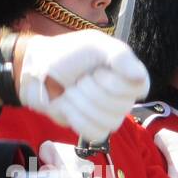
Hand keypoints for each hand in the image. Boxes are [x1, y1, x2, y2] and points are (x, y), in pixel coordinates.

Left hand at [17, 31, 148, 140]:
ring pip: (108, 122)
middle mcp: (123, 96)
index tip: (97, 71)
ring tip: (70, 91)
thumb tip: (140, 77)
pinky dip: (76, 118)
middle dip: (91, 92)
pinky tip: (67, 106)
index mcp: (127, 74)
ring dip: (81, 104)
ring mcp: (109, 114)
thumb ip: (119, 56)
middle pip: (121, 107)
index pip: (139, 88)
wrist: (37, 72)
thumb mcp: (94, 45)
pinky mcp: (93, 128)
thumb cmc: (66, 55)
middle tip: (78, 80)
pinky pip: (94, 133)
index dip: (115, 83)